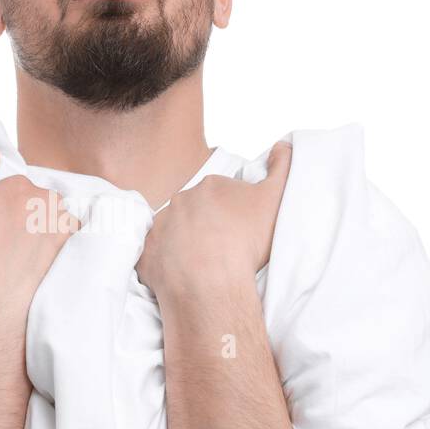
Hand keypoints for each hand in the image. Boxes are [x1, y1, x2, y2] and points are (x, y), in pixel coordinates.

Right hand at [0, 146, 80, 312]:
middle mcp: (45, 197)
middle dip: (23, 213)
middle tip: (6, 241)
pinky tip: (42, 255)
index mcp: (18, 184)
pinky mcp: (71, 241)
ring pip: (51, 214)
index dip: (0, 205)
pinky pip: (68, 230)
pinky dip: (59, 238)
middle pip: (35, 198)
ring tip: (22, 252)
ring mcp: (62, 220)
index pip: (13, 186)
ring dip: (41, 225)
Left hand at [135, 140, 292, 298]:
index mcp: (210, 186)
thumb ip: (282, 168)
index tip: (241, 231)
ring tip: (202, 265)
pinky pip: (155, 256)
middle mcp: (180, 200)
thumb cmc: (246, 241)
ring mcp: (160, 226)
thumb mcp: (276, 199)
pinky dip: (164, 264)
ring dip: (184, 243)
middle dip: (207, 225)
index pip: (222, 195)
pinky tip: (180, 275)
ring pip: (173, 231)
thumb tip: (282, 145)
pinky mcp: (146, 254)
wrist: (213, 283)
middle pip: (196, 211)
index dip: (233, 213)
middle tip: (223, 249)